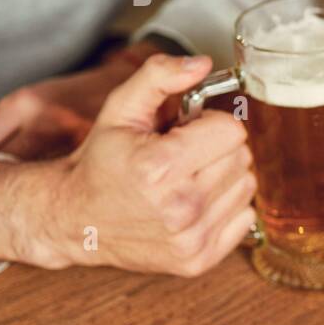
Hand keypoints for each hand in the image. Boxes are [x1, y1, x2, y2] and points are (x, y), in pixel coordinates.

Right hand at [0, 55, 256, 276]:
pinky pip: (246, 218)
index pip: (231, 131)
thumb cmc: (101, 163)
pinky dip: (227, 208)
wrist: (76, 219)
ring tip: (188, 179)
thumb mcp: (121, 109)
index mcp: (160, 167)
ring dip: (224, 177)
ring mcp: (191, 238)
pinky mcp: (199, 260)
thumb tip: (202, 64)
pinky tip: (195, 203)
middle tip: (183, 155)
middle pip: (242, 157)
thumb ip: (159, 76)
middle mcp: (180, 207)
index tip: (184, 132)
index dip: (209, 124)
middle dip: (217, 149)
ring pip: (247, 187)